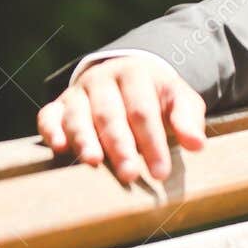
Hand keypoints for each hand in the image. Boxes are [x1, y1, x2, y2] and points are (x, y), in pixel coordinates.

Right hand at [35, 53, 206, 183]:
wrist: (127, 76)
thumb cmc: (157, 97)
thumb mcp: (179, 100)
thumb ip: (188, 119)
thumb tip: (198, 145)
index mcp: (136, 73)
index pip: (143, 111)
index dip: (152, 142)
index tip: (161, 172)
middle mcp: (103, 79)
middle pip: (110, 114)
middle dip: (120, 146)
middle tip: (130, 174)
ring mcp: (78, 91)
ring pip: (78, 115)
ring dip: (84, 139)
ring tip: (93, 162)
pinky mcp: (58, 104)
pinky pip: (49, 115)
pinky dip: (51, 130)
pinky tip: (59, 147)